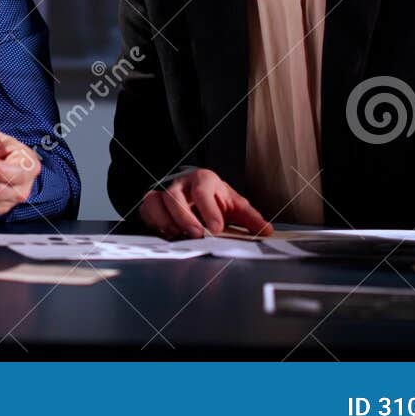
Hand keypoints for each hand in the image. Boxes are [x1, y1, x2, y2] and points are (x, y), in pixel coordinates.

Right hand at [137, 168, 272, 238]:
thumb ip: (251, 218)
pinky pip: (147, 210)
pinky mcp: (152, 202)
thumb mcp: (235, 205)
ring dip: (167, 221)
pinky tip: (167, 233)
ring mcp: (164, 192)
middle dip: (185, 218)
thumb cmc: (215, 199)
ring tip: (179, 235)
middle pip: (174, 196)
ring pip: (157, 202)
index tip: (216, 229)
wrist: (194, 192)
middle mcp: (182, 183)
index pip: (202, 190)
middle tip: (196, 235)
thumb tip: (267, 231)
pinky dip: (154, 223)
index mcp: (204, 180)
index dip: (208, 210)